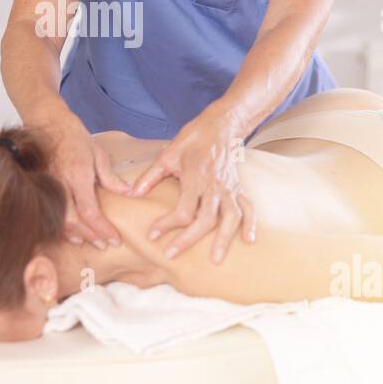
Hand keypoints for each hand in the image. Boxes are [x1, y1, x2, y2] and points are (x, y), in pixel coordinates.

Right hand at [42, 116, 132, 249]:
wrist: (50, 123)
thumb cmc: (76, 137)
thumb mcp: (99, 154)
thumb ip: (111, 178)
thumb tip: (128, 193)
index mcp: (78, 175)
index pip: (90, 211)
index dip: (102, 229)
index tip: (115, 239)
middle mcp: (61, 183)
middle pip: (73, 220)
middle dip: (90, 236)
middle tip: (105, 245)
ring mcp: (50, 187)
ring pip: (59, 220)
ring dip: (75, 234)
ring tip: (90, 241)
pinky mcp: (43, 188)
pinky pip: (52, 213)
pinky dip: (63, 227)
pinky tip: (73, 232)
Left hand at [126, 111, 254, 263]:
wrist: (221, 124)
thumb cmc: (193, 138)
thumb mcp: (168, 154)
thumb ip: (150, 176)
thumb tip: (132, 194)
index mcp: (196, 177)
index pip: (184, 210)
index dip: (167, 224)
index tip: (153, 234)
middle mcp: (215, 185)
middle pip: (206, 219)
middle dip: (189, 240)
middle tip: (172, 254)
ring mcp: (229, 188)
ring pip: (230, 218)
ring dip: (224, 239)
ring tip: (216, 259)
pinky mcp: (238, 188)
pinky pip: (247, 208)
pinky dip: (250, 224)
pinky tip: (249, 241)